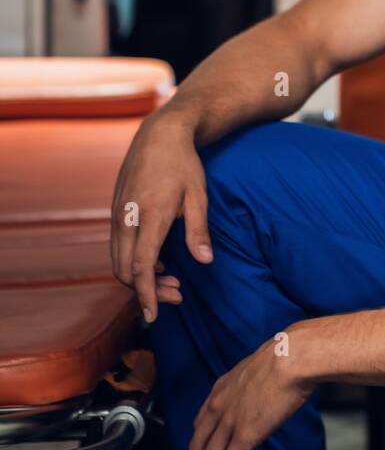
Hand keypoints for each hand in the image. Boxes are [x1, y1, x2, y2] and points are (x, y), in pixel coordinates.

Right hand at [111, 109, 212, 322]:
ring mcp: (117, 213)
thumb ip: (199, 230)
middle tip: (177, 295)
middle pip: (125, 269)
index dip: (146, 294)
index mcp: (150, 214)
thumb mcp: (198, 195)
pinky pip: (118, 246)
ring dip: (140, 277)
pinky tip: (158, 262)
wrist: (159, 134)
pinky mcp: (115, 210)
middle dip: (146, 291)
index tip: (153, 316)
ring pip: (118, 260)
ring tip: (171, 281)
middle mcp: (127, 216)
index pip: (141, 266)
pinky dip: (133, 261)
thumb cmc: (184, 163)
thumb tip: (205, 261)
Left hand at [189, 334, 314, 449]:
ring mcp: (228, 423)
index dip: (212, 444)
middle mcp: (217, 407)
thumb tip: (263, 393)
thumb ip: (251, 385)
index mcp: (219, 391)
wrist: (293, 357)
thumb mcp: (256, 369)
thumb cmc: (285, 358)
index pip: (199, 427)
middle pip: (197, 449)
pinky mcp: (244, 436)